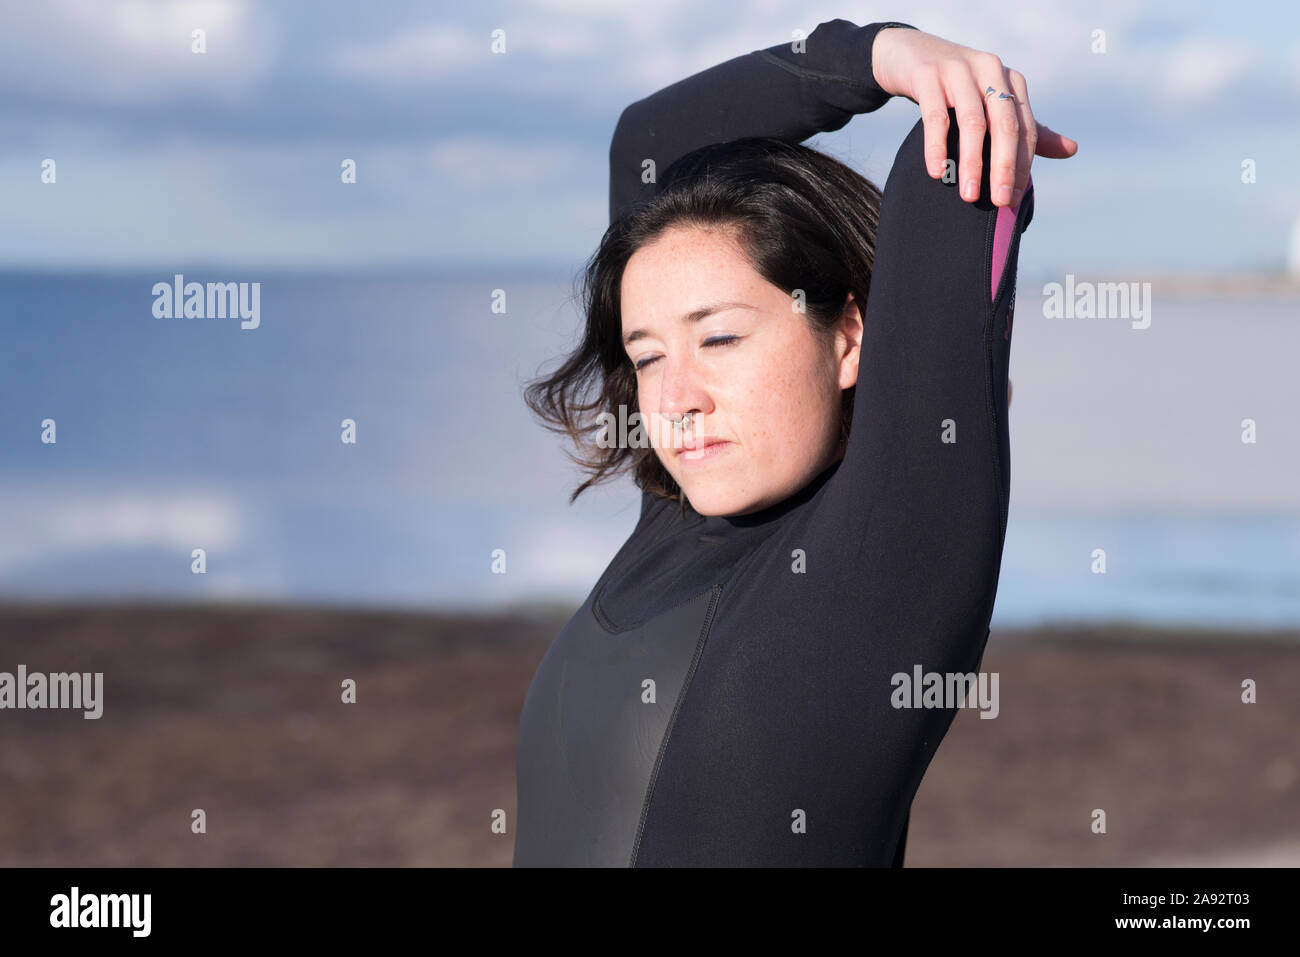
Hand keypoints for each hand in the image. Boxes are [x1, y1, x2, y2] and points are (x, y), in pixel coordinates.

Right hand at [872, 27, 1077, 204]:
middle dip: (1005, 167)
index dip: (1021, 166)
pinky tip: (937, 172)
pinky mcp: (928, 75)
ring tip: (968, 196)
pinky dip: (937, 146)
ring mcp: (959, 70)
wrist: (912, 54)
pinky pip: (936, 116)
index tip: (1012, 200)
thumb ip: (1027, 129)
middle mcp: (990, 71)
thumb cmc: (956, 87)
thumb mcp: (992, 104)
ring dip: (973, 162)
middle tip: (1000, 202)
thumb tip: (1071, 150)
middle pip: (1005, 125)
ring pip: (973, 122)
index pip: (1025, 129)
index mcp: (1011, 81)